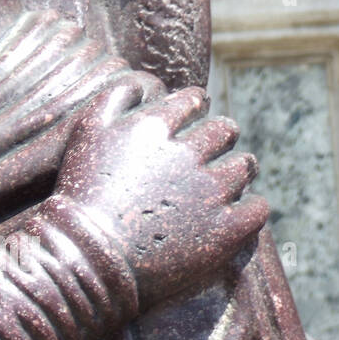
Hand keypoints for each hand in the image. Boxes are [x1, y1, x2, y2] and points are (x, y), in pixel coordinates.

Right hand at [54, 81, 267, 306]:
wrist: (86, 255)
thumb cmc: (80, 193)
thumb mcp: (85, 132)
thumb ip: (115, 97)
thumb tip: (145, 84)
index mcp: (154, 127)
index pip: (192, 100)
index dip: (196, 104)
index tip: (196, 111)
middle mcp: (187, 153)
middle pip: (225, 130)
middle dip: (222, 134)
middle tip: (216, 146)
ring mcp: (210, 192)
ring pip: (246, 166)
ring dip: (240, 168)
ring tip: (230, 178)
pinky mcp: (226, 229)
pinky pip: (258, 208)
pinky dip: (252, 206)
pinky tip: (239, 210)